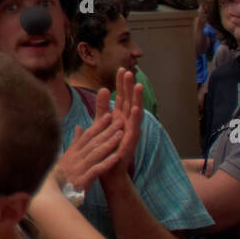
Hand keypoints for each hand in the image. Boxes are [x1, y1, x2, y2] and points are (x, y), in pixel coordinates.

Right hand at [56, 87, 125, 191]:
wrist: (51, 192)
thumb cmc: (60, 173)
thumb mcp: (67, 155)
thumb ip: (75, 141)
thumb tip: (79, 126)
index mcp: (73, 151)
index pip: (87, 135)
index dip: (99, 125)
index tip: (109, 115)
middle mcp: (76, 157)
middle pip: (94, 141)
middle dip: (108, 131)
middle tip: (119, 121)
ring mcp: (80, 168)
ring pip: (97, 153)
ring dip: (110, 143)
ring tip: (121, 134)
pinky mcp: (83, 179)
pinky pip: (97, 169)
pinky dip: (107, 163)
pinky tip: (117, 157)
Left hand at [102, 69, 144, 190]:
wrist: (107, 169)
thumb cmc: (105, 146)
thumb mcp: (101, 123)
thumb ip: (102, 107)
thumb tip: (104, 89)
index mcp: (120, 117)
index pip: (121, 97)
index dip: (121, 84)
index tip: (121, 69)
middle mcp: (127, 122)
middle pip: (129, 101)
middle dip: (129, 86)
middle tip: (129, 71)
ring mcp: (130, 131)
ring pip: (135, 112)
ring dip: (137, 99)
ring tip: (138, 85)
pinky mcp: (131, 141)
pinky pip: (134, 128)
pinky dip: (136, 118)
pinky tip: (137, 108)